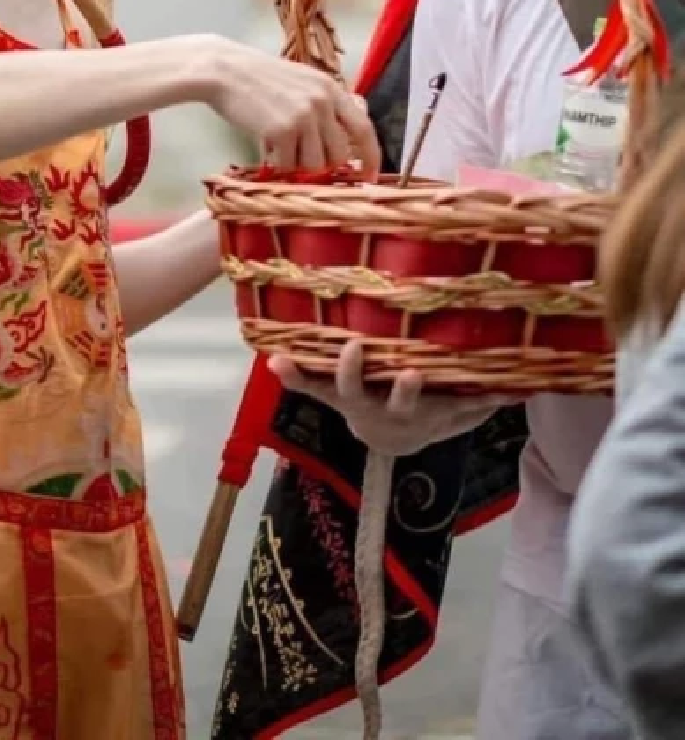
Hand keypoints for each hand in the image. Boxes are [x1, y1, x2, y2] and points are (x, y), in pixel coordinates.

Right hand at [207, 38, 379, 174]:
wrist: (224, 70)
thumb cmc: (258, 79)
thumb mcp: (301, 83)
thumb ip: (323, 106)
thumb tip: (340, 145)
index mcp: (330, 88)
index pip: (364, 128)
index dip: (371, 157)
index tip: (369, 177)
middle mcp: (322, 102)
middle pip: (339, 155)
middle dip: (323, 166)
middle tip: (303, 162)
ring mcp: (303, 116)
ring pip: (315, 165)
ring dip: (298, 166)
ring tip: (280, 149)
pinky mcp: (282, 131)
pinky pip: (288, 165)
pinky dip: (277, 164)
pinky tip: (265, 146)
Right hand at [271, 339, 511, 455]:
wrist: (392, 443)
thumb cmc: (360, 404)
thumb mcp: (330, 396)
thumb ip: (303, 379)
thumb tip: (270, 360)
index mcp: (361, 404)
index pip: (348, 387)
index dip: (350, 371)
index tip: (353, 346)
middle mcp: (393, 414)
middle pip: (398, 403)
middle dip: (405, 390)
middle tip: (412, 372)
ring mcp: (426, 419)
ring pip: (445, 409)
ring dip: (463, 398)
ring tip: (482, 386)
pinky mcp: (453, 418)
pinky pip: (477, 409)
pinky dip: (497, 400)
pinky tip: (520, 389)